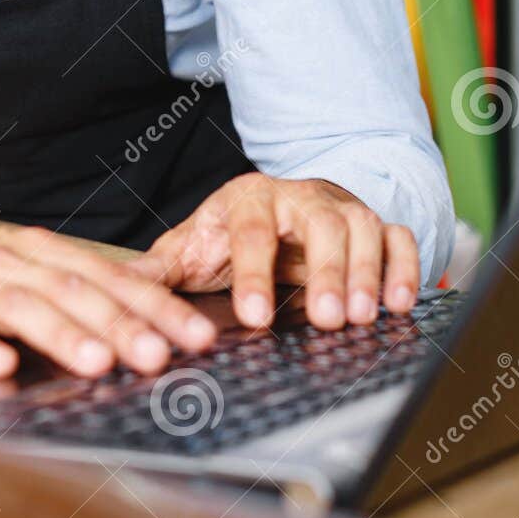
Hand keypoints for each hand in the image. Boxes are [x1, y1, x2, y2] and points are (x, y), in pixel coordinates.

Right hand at [0, 218, 218, 379]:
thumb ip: (75, 276)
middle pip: (73, 292)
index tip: (198, 334)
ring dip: (63, 335)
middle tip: (164, 355)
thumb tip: (149, 286)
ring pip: (20, 309)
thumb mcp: (16, 262)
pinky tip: (1, 367)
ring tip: (100, 362)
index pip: (106, 277)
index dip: (155, 305)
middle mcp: (3, 264)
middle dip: (122, 324)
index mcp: (33, 252)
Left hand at [127, 174, 419, 331]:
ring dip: (366, 273)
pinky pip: (398, 236)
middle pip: (319, 225)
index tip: (254, 317)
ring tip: (362, 317)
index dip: (254, 272)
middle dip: (324, 272)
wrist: (279, 204)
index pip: (251, 231)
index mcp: (248, 200)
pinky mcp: (375, 223)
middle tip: (325, 319)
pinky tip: (401, 303)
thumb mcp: (193, 246)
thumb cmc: (230, 234)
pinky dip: (405, 266)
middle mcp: (299, 198)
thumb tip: (113, 286)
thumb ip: (159, 270)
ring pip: (363, 228)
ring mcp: (342, 207)